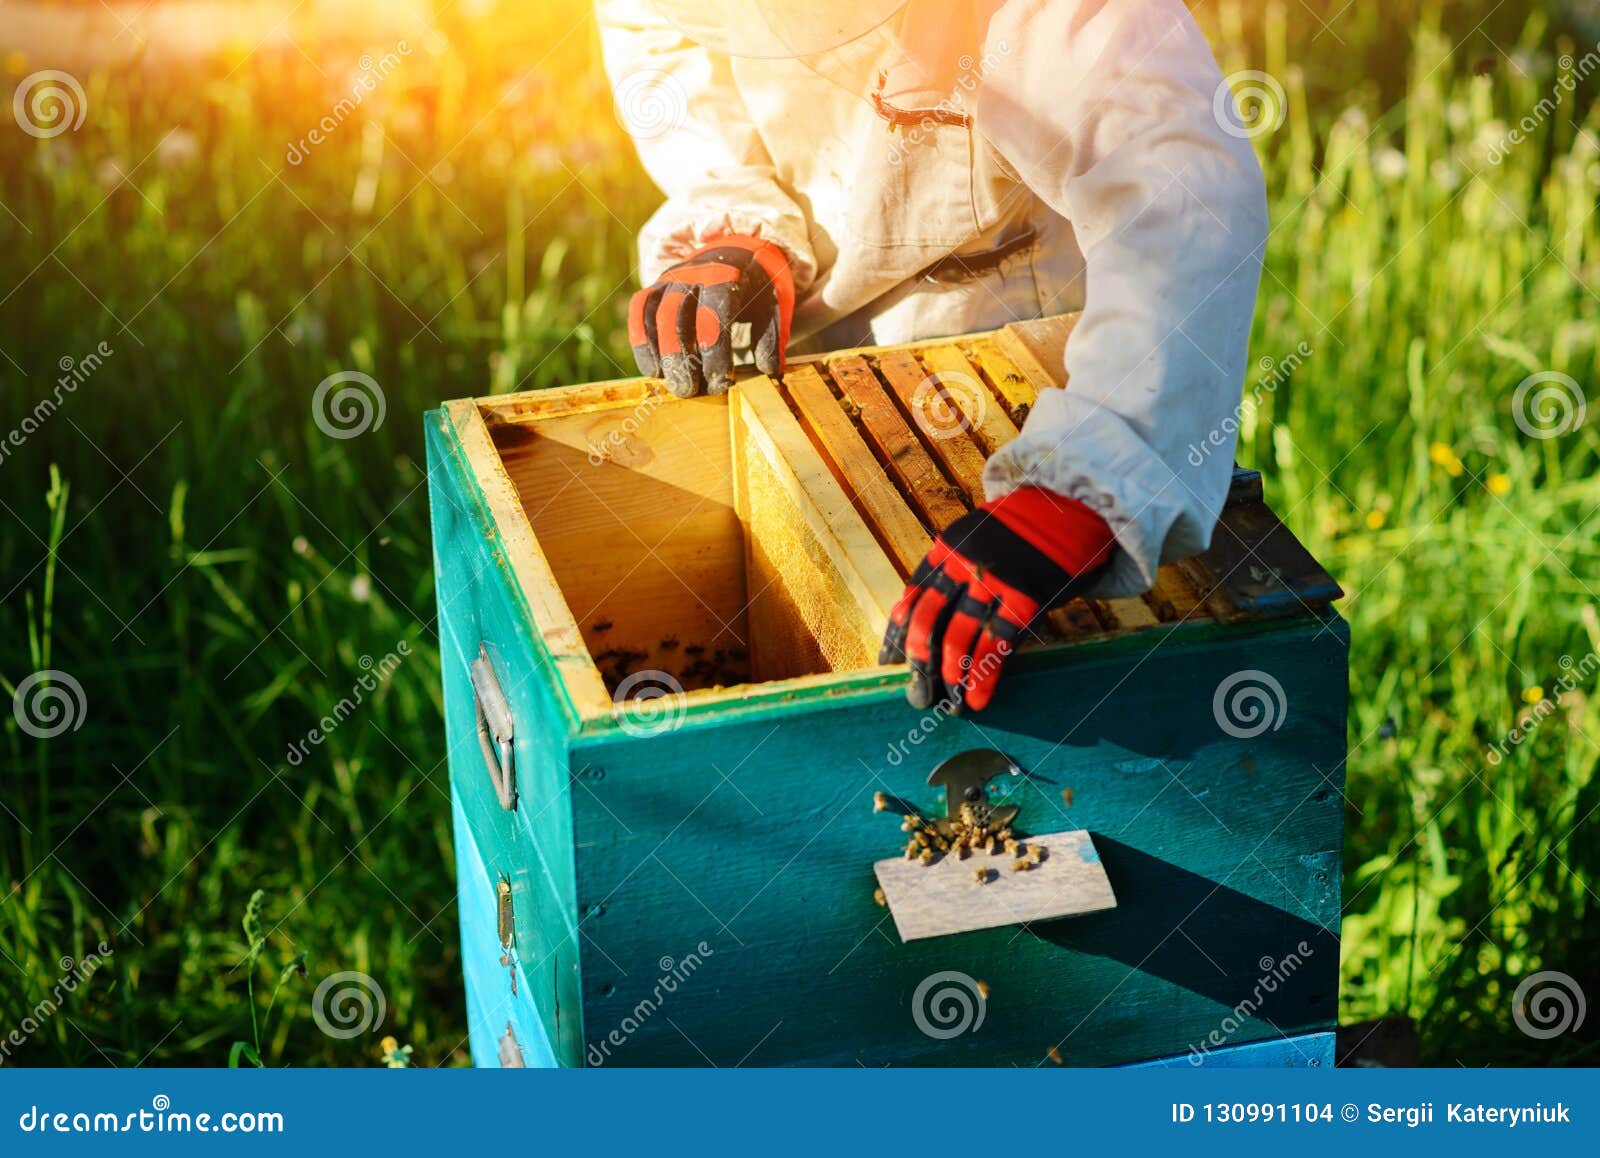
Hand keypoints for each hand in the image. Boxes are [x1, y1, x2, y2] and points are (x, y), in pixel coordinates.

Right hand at [627, 234, 794, 396]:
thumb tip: (769, 369)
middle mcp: (693, 273)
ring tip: (673, 385)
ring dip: (660, 354)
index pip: (714, 314)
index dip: (715, 350)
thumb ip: (771, 336)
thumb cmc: (759, 286)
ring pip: (655, 316)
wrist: (740, 251)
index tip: (720, 382)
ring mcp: (671, 278)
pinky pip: (640, 310)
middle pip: (676, 317)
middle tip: (688, 391)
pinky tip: (651, 369)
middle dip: (680, 358)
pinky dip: (641, 340)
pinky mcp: (658, 285)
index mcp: (726, 274)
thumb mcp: (774, 305)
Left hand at [878, 486, 1114, 712]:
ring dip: (950, 675)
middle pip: (928, 619)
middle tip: (916, 689)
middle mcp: (963, 565)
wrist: (1070, 506)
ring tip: (947, 702)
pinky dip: (985, 676)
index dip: (897, 631)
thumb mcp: (976, 534)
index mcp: (947, 548)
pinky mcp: (1025, 599)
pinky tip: (977, 699)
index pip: (913, 594)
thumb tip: (922, 609)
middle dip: (918, 659)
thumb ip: (951, 565)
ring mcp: (993, 583)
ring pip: (959, 637)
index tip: (888, 659)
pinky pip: (997, 645)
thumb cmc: (1021, 529)